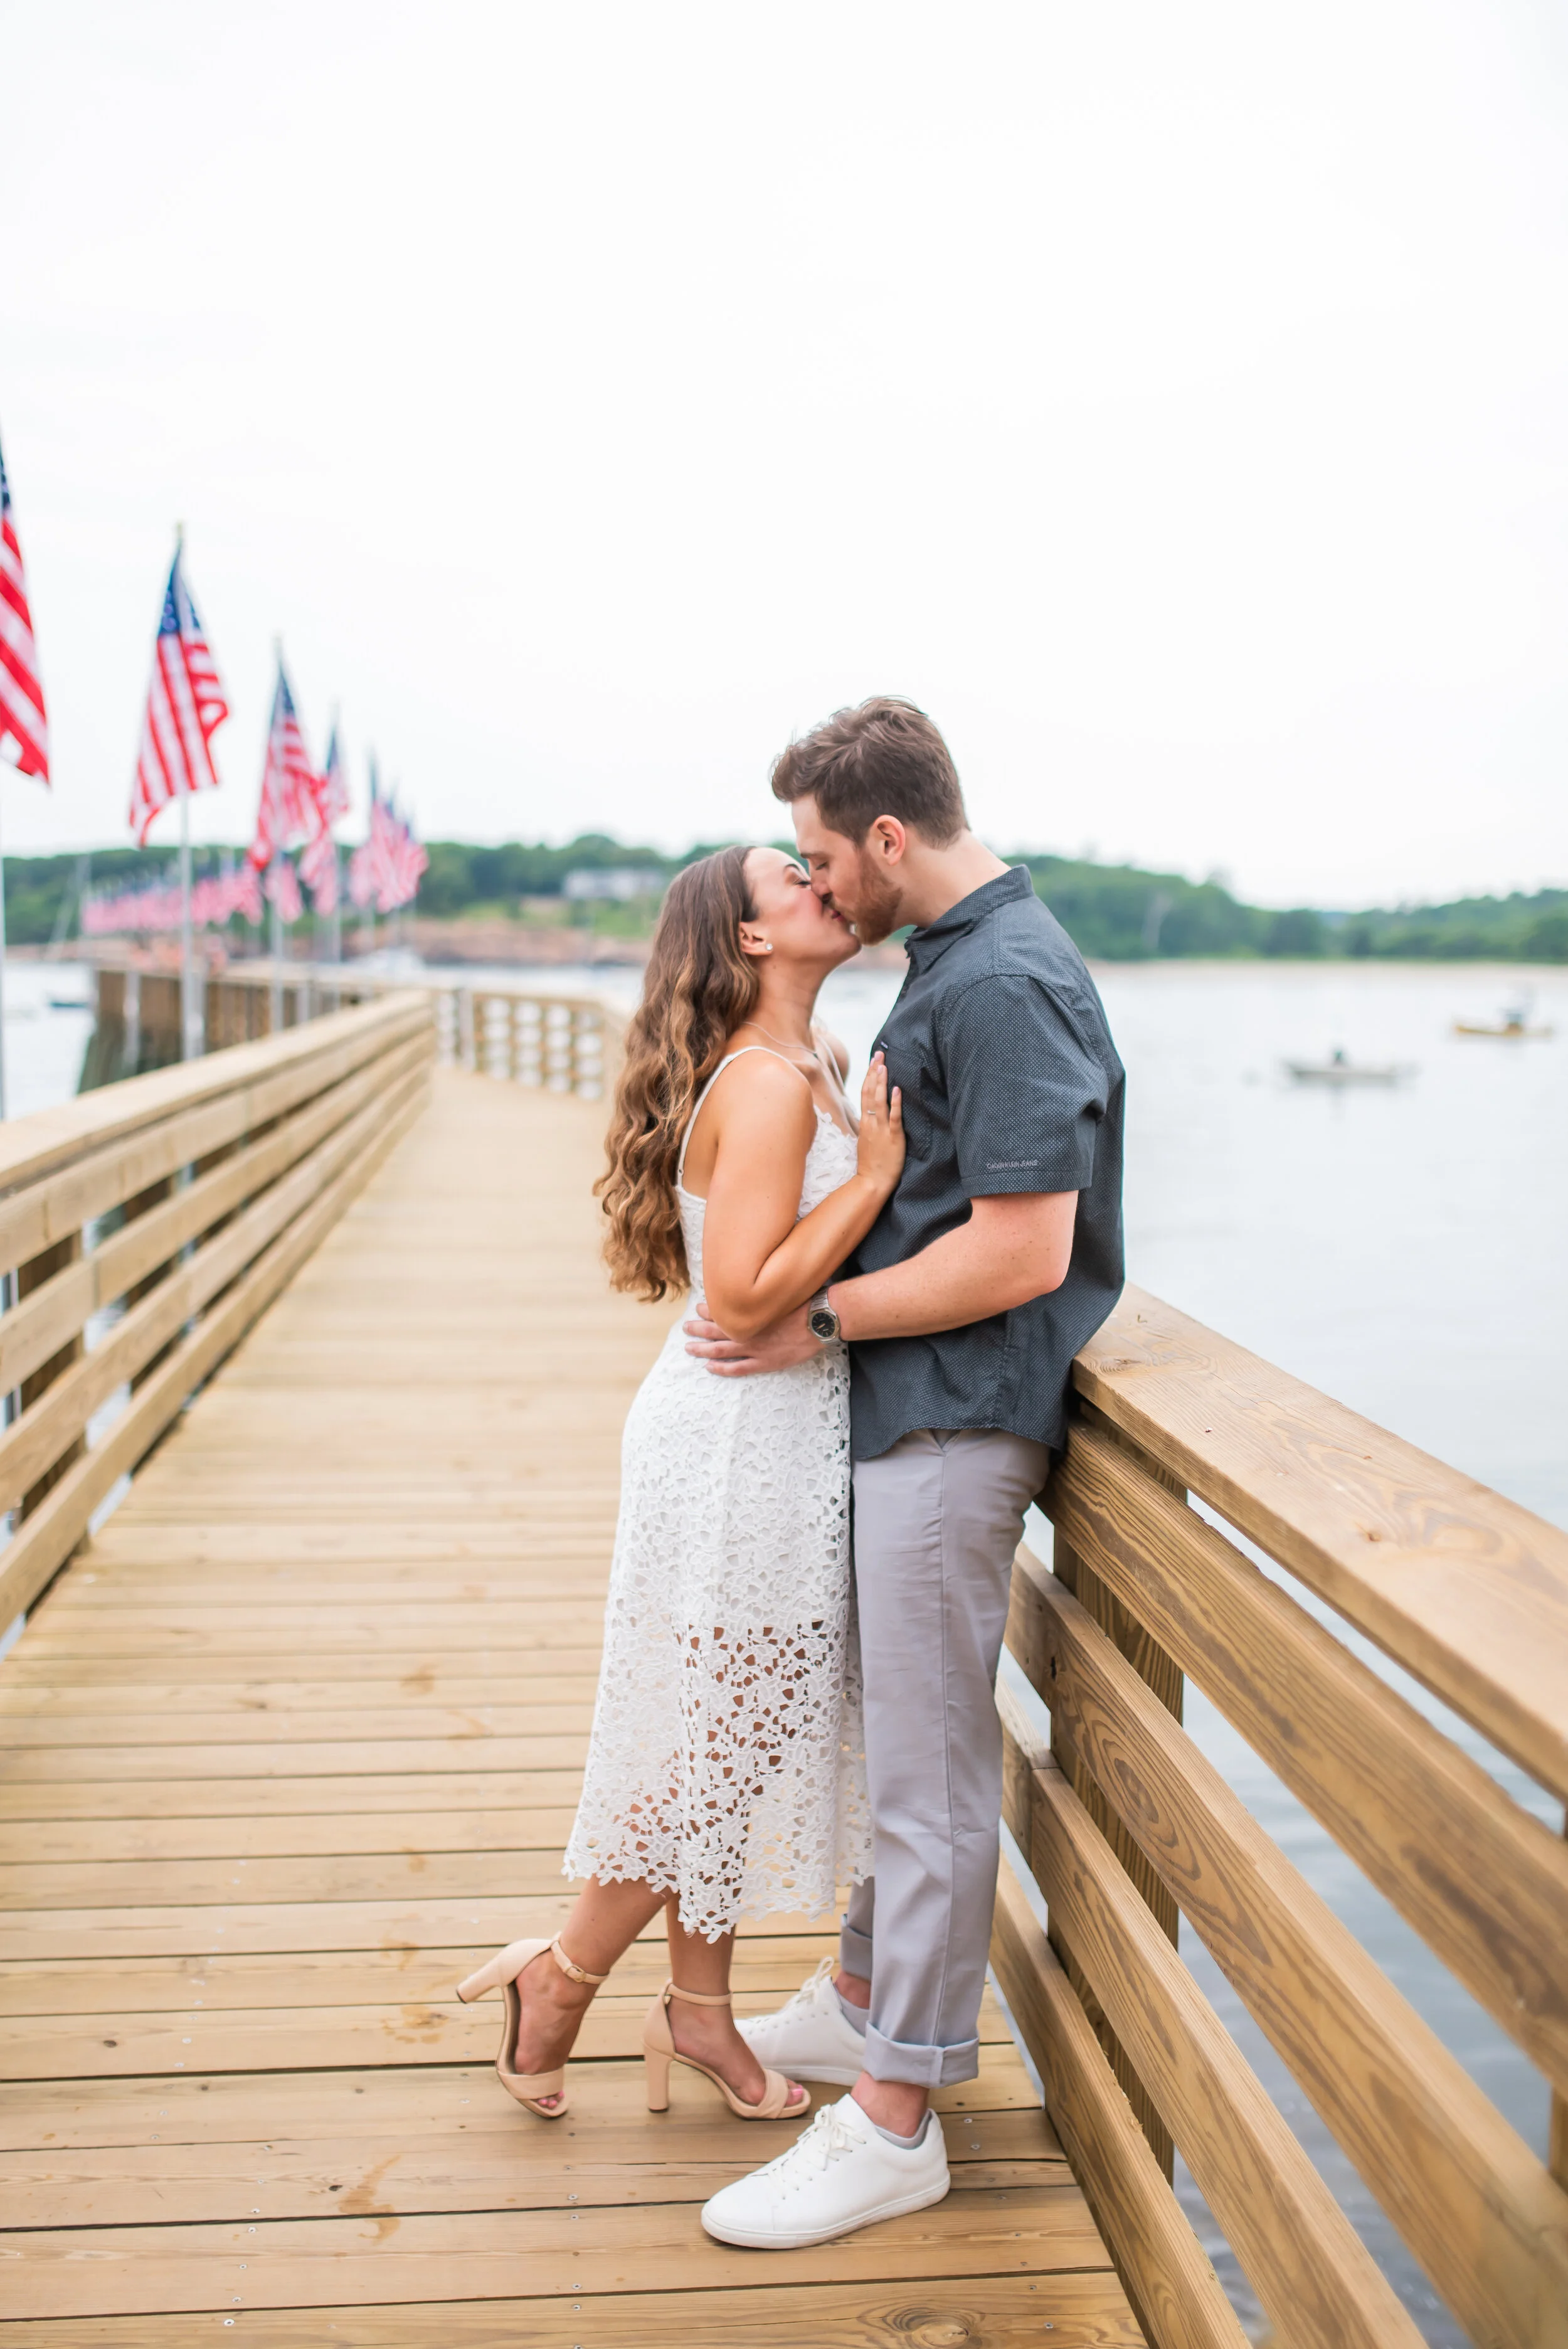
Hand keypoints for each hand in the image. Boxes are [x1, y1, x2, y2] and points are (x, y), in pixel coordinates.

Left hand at [683, 1299, 822, 1377]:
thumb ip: (764, 1291)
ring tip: (689, 1347)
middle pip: (716, 1330)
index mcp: (752, 1311)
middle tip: (686, 1327)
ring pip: (721, 1350)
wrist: (820, 1320)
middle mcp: (749, 1330)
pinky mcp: (766, 1362)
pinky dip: (721, 1368)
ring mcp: (755, 1348)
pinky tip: (709, 1367)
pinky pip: (738, 1368)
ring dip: (702, 1348)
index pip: (722, 1311)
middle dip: (698, 1329)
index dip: (708, 1310)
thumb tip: (757, 1282)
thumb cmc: (804, 1303)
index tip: (698, 1308)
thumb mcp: (780, 1291)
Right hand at [856, 1052, 903, 1194]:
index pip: (864, 1094)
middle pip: (869, 1092)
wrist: (872, 1181)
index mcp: (864, 1123)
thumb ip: (870, 1125)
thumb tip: (872, 1113)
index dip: (868, 1076)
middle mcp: (870, 1123)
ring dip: (881, 1082)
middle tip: (879, 1055)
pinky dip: (895, 1103)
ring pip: (878, 1101)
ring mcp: (880, 1129)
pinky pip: (894, 1117)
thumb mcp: (867, 1140)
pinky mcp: (892, 1137)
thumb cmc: (871, 1163)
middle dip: (874, 1072)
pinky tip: (897, 1089)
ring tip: (884, 1066)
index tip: (873, 1062)